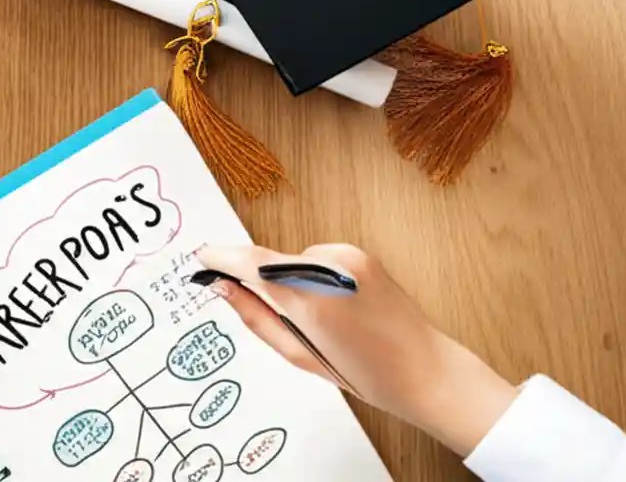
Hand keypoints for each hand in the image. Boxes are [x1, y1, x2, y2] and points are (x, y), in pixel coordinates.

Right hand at [197, 243, 516, 456]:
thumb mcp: (298, 355)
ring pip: (293, 261)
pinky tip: (333, 306)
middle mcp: (330, 268)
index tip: (202, 259)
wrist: (423, 369)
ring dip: (290, 282)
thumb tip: (224, 289)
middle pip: (271, 263)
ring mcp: (348, 257)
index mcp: (311, 299)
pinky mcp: (359, 254)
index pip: (251, 264)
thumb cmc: (365, 372)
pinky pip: (317, 259)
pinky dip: (313, 277)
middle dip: (259, 281)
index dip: (221, 258)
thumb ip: (256, 317)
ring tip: (316, 320)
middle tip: (267, 314)